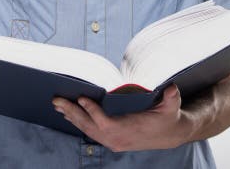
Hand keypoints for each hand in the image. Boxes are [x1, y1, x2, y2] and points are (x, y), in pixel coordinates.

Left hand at [52, 84, 196, 151]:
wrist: (169, 134)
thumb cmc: (168, 117)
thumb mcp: (172, 106)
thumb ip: (171, 98)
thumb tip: (171, 88)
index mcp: (130, 130)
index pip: (106, 123)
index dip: (93, 112)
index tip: (82, 98)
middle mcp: (118, 139)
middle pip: (90, 127)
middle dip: (72, 113)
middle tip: (57, 100)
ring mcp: (113, 141)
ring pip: (87, 130)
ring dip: (71, 117)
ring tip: (57, 104)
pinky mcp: (111, 139)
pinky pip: (91, 131)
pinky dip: (78, 121)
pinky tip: (68, 113)